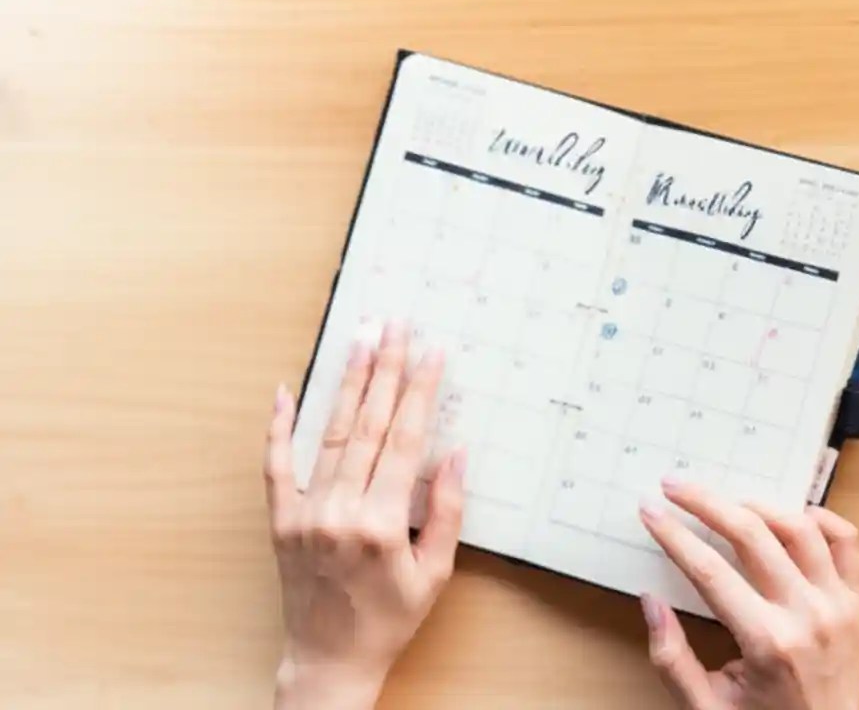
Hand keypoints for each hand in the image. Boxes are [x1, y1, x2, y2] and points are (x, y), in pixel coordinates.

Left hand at [264, 322, 466, 709]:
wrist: (329, 660)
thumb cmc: (389, 621)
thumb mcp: (435, 573)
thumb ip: (445, 511)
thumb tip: (454, 454)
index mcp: (381, 523)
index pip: (405, 441)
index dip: (420, 392)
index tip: (432, 353)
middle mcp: (339, 511)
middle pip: (367, 425)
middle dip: (384, 369)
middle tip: (393, 325)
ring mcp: (305, 513)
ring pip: (329, 434)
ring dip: (347, 384)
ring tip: (360, 340)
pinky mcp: (281, 521)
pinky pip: (276, 466)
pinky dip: (279, 427)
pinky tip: (286, 390)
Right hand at [639, 479, 858, 709]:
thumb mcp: (706, 707)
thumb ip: (672, 658)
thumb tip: (650, 601)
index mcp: (767, 643)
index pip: (710, 572)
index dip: (674, 536)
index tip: (650, 512)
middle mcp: (807, 616)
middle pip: (751, 536)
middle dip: (706, 503)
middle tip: (676, 487)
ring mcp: (838, 605)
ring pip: (800, 529)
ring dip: (760, 505)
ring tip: (727, 501)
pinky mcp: (858, 603)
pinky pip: (847, 542)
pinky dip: (820, 519)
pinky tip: (790, 515)